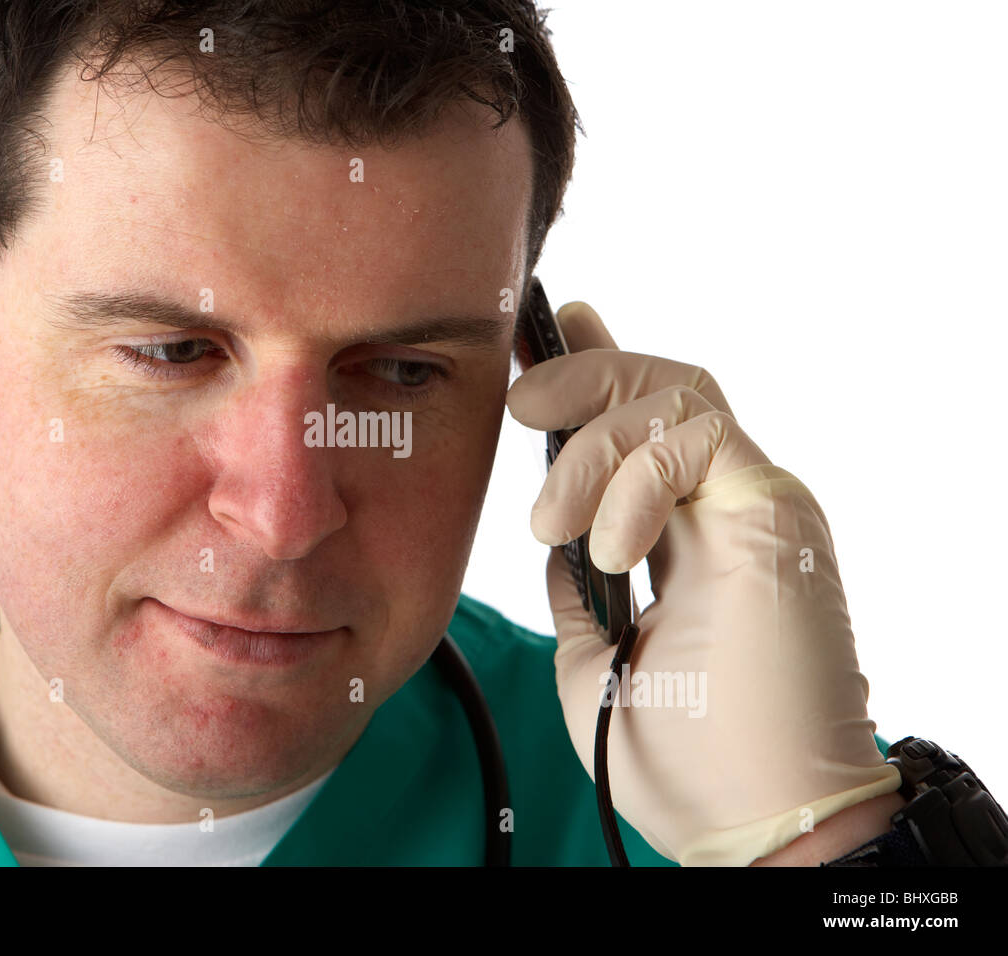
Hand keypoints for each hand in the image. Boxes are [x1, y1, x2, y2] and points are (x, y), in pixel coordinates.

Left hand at [506, 301, 899, 865]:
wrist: (751, 818)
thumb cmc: (679, 757)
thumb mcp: (593, 657)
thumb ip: (575, 589)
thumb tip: (553, 538)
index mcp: (679, 537)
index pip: (639, 427)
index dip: (592, 370)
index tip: (538, 338)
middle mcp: (720, 509)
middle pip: (657, 387)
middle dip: (582, 374)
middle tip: (522, 396)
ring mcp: (750, 504)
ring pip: (675, 393)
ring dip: (593, 442)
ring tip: (552, 521)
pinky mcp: (775, 511)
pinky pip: (699, 435)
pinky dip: (634, 479)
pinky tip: (609, 547)